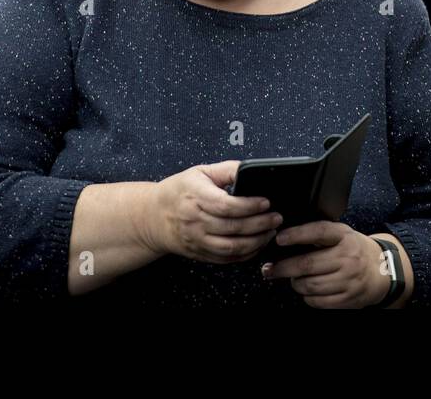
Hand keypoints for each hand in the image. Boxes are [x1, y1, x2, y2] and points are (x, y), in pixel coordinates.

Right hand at [146, 161, 281, 263]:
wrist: (153, 217)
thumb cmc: (179, 191)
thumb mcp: (199, 172)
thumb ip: (226, 170)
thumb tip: (251, 170)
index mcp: (195, 197)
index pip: (226, 205)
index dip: (249, 205)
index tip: (266, 202)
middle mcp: (195, 221)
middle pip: (233, 228)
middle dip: (260, 224)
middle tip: (277, 217)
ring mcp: (197, 241)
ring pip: (232, 247)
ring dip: (257, 241)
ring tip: (271, 231)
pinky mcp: (200, 254)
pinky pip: (228, 259)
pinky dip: (247, 254)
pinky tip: (258, 244)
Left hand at [260, 221, 393, 307]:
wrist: (382, 271)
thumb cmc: (354, 250)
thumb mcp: (341, 234)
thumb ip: (319, 234)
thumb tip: (286, 238)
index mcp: (344, 236)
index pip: (318, 231)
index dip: (296, 234)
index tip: (279, 239)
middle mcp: (347, 257)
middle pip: (307, 264)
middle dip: (283, 268)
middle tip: (269, 269)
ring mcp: (348, 280)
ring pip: (309, 285)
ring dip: (294, 284)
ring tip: (291, 279)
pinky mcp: (347, 298)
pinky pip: (317, 301)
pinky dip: (307, 297)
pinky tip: (306, 291)